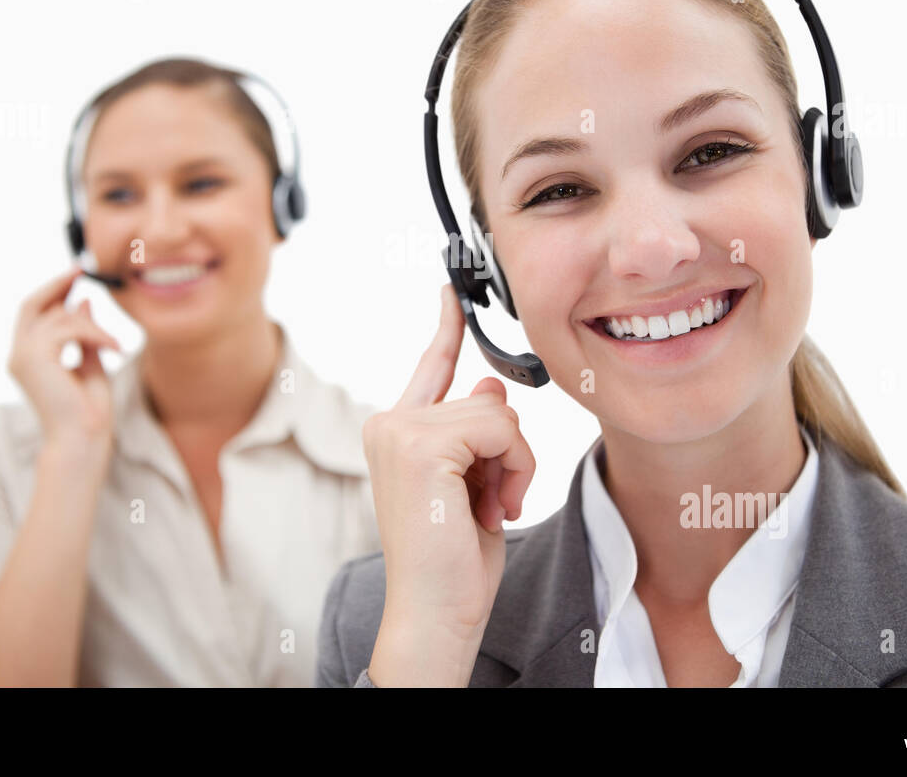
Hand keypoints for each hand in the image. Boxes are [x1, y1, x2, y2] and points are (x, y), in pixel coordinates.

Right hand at [7, 266, 120, 476]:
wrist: (84, 438)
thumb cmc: (89, 410)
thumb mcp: (90, 362)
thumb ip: (84, 334)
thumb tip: (84, 301)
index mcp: (27, 358)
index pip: (32, 313)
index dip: (52, 291)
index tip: (76, 276)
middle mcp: (18, 356)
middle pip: (31, 304)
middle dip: (57, 285)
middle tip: (82, 271)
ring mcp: (22, 357)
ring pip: (58, 316)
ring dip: (93, 325)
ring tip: (114, 344)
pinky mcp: (34, 359)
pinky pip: (68, 328)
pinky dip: (95, 334)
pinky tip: (113, 348)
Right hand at [364, 283, 536, 684]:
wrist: (435, 614)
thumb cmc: (453, 563)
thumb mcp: (477, 486)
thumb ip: (476, 434)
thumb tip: (491, 386)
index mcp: (397, 431)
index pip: (431, 365)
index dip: (447, 326)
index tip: (453, 292)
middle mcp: (390, 423)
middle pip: (487, 398)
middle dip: (509, 452)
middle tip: (493, 500)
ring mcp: (400, 430)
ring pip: (499, 414)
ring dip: (516, 465)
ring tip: (493, 507)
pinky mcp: (420, 443)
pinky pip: (502, 429)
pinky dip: (517, 469)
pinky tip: (494, 507)